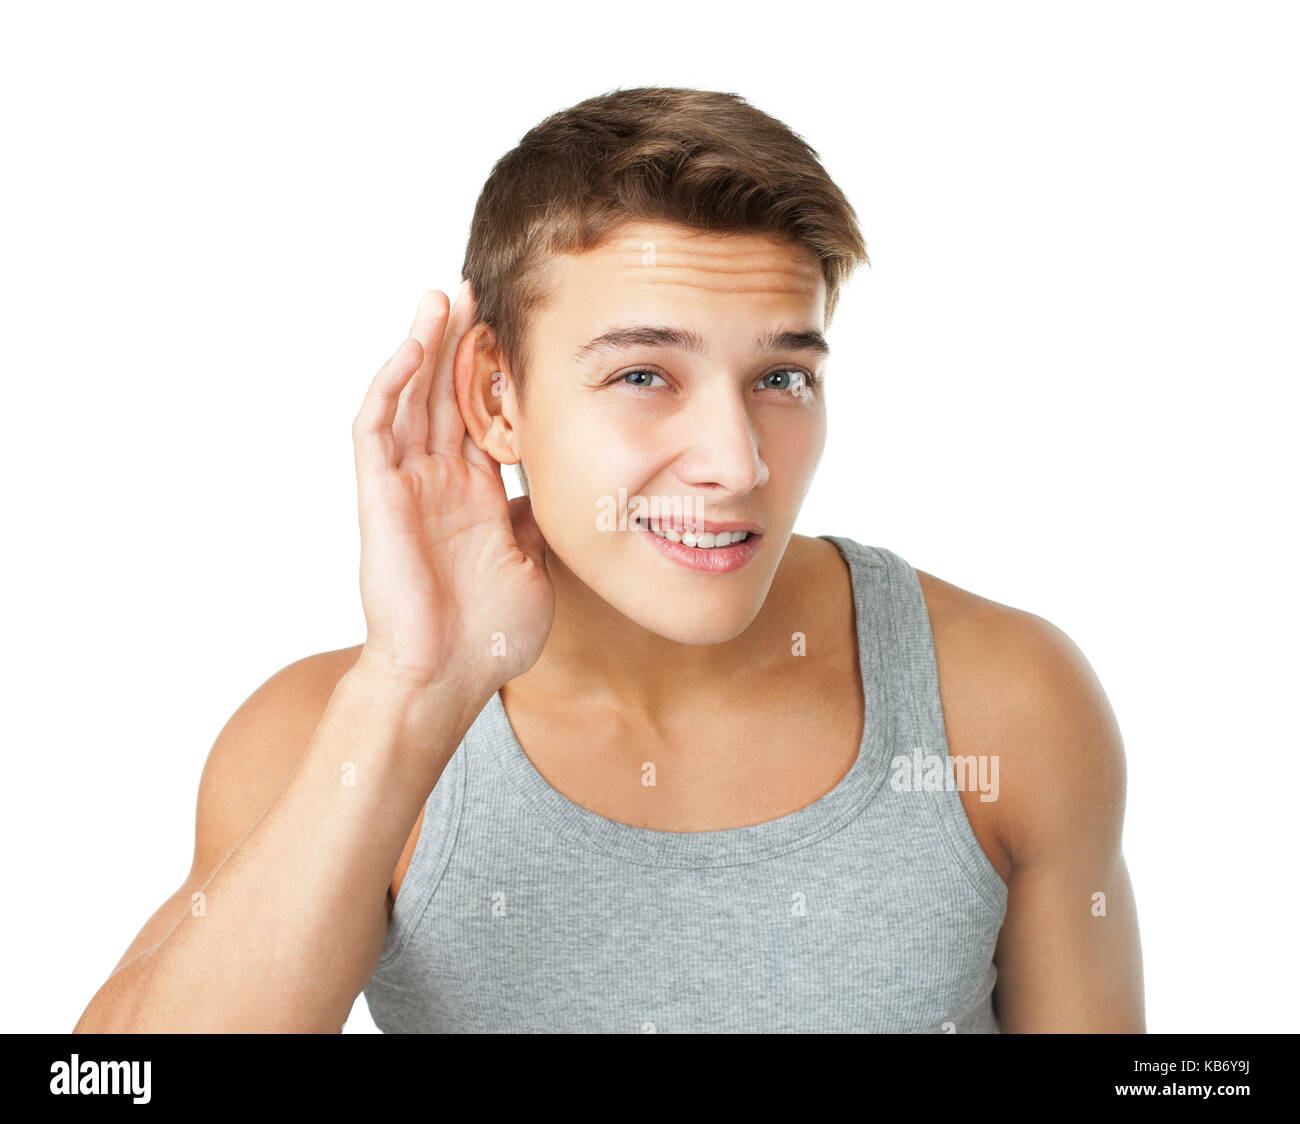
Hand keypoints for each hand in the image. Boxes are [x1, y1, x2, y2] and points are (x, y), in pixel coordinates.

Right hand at [350, 283, 553, 699]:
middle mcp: (439, 481)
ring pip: (410, 397)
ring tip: (443, 296)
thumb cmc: (491, 635)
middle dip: (460, 342)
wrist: (449, 676)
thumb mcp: (536, 564)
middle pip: (446, 394)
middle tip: (477, 290)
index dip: (493, 374)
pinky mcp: (379, 494)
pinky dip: (392, 384)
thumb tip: (565, 485)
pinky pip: (377, 426)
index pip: (482, 417)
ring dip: (424, 345)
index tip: (516, 330)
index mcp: (476, 495)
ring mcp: (407, 484)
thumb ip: (539, 518)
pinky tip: (415, 346)